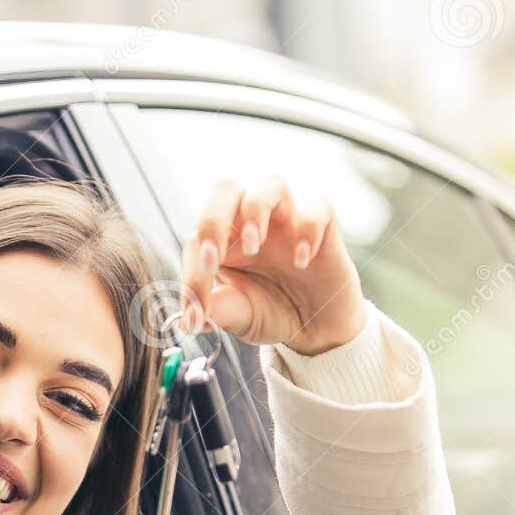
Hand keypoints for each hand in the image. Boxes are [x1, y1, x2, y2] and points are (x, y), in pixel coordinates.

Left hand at [180, 175, 366, 353]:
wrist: (317, 331)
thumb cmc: (273, 313)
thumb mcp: (240, 318)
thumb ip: (218, 311)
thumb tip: (191, 317)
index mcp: (225, 242)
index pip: (197, 238)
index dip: (192, 274)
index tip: (197, 312)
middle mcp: (253, 224)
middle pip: (226, 189)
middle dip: (213, 219)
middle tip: (212, 259)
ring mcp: (288, 222)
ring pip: (270, 183)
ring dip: (255, 210)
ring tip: (254, 247)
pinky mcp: (324, 230)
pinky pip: (319, 207)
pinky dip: (308, 229)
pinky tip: (302, 261)